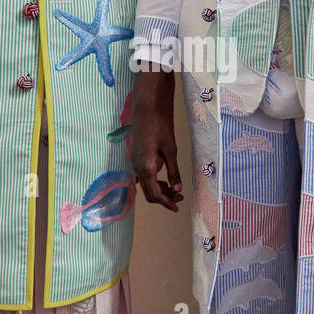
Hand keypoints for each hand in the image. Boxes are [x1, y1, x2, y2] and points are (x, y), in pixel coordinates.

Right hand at [131, 69, 183, 210]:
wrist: (147, 106)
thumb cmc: (160, 125)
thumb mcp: (171, 149)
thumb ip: (173, 171)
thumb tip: (177, 189)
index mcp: (146, 167)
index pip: (155, 193)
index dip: (166, 202)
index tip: (177, 207)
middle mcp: (137, 167)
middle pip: (149, 192)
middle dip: (164, 197)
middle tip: (179, 197)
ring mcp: (134, 161)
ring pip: (145, 184)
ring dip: (159, 189)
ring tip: (174, 188)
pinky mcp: (135, 156)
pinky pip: (143, 175)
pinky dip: (154, 180)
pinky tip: (164, 176)